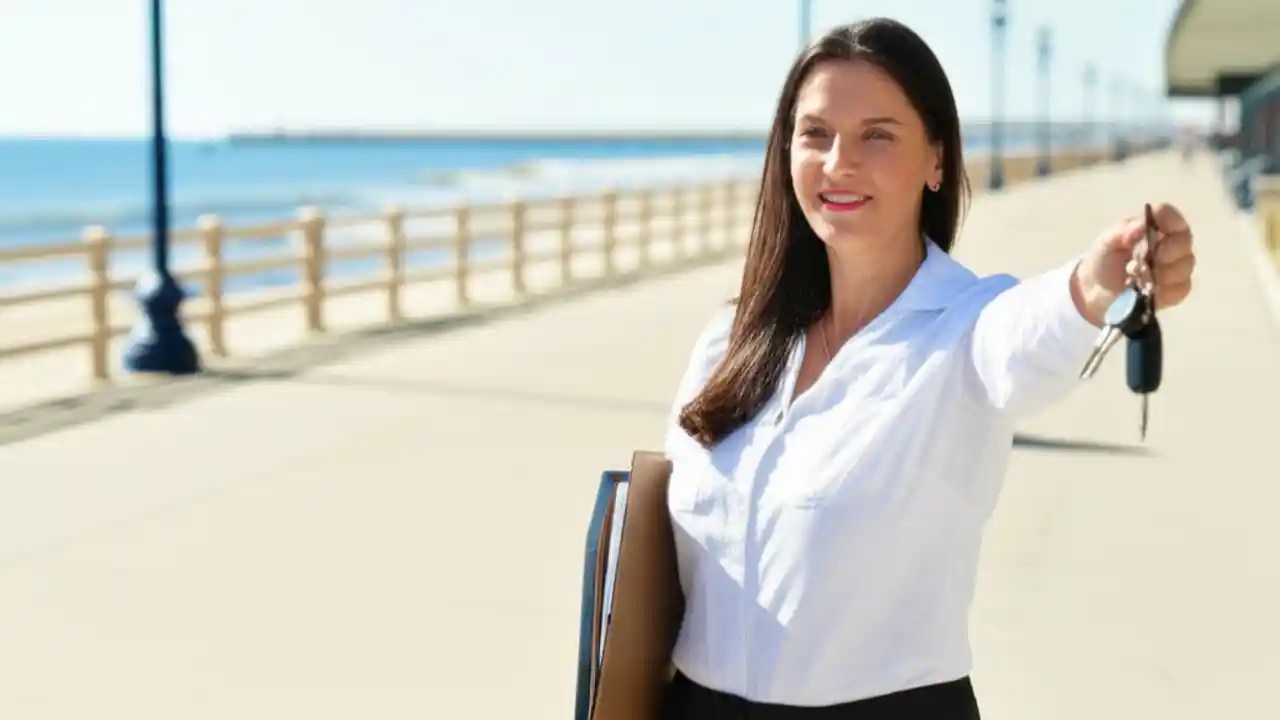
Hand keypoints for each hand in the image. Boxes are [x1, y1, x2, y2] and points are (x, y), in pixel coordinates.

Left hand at [1070, 203, 1196, 326]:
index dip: (1167, 221)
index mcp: (1152, 224)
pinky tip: (1146, 291)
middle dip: (1165, 252)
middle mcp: (1171, 241)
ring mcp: (1178, 265)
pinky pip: (1181, 288)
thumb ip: (1122, 232)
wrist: (1100, 291)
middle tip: (1144, 262)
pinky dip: (1163, 291)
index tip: (1154, 234)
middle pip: (1184, 240)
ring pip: (1185, 265)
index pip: (1168, 214)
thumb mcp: (1106, 243)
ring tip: (1136, 278)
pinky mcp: (1178, 288)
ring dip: (1160, 274)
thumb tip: (1140, 226)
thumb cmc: (1105, 260)